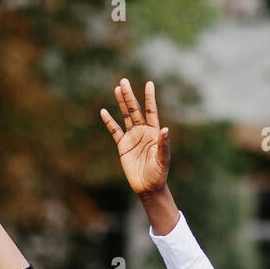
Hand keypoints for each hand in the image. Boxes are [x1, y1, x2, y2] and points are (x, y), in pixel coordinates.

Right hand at [101, 78, 169, 196]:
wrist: (148, 187)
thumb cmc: (159, 174)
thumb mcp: (163, 159)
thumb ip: (163, 144)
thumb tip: (165, 129)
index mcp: (153, 133)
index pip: (151, 112)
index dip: (149, 98)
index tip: (149, 84)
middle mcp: (143, 132)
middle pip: (135, 110)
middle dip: (130, 97)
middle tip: (124, 81)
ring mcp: (132, 138)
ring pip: (125, 116)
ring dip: (121, 103)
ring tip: (117, 89)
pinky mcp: (123, 146)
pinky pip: (115, 131)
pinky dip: (109, 122)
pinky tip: (104, 111)